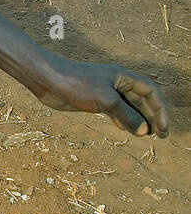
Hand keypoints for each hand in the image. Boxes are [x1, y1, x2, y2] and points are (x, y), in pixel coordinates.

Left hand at [36, 58, 167, 136]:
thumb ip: (127, 115)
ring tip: (147, 135)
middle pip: (143, 99)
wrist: (49, 80)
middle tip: (161, 135)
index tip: (163, 128)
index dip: (161, 109)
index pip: (151, 92)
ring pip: (129, 106)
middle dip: (153, 116)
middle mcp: (117, 83)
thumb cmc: (77, 84)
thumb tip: (145, 130)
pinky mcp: (94, 100)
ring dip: (139, 120)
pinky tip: (125, 130)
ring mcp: (106, 91)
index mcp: (124, 77)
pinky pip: (115, 110)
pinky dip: (123, 120)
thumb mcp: (106, 101)